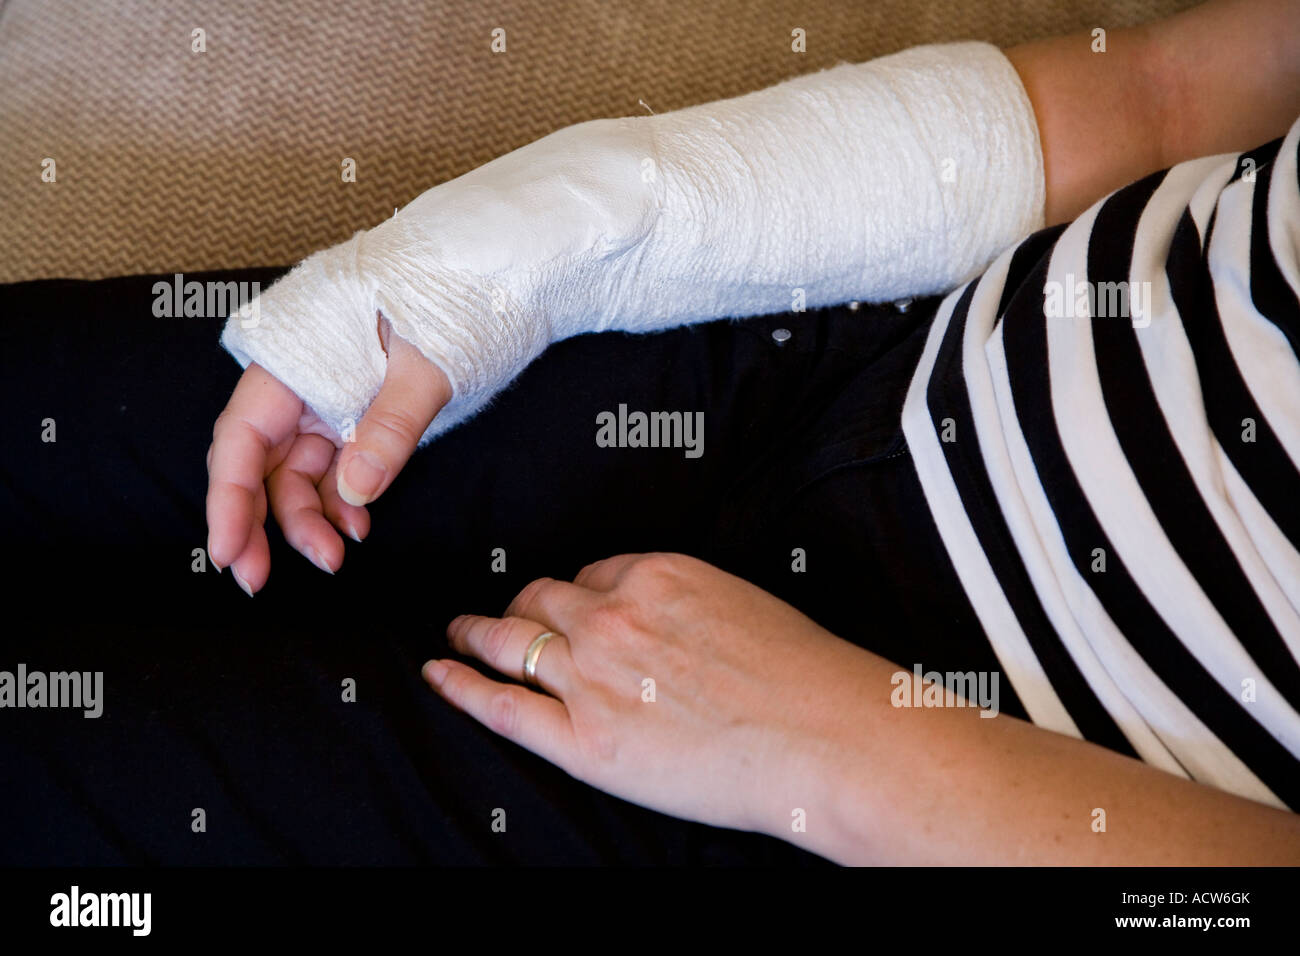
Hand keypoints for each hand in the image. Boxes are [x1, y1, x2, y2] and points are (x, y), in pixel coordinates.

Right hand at [205, 318, 451, 593]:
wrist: (494, 271)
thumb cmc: (452, 296)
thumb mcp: (427, 361)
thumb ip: (391, 426)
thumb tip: (357, 492)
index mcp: (294, 359)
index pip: (241, 437)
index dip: (226, 498)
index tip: (225, 551)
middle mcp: (301, 385)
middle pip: (259, 464)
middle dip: (257, 524)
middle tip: (258, 581)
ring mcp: (328, 402)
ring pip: (296, 474)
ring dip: (307, 520)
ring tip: (334, 557)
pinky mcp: (359, 416)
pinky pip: (336, 468)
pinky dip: (342, 502)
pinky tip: (358, 528)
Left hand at [423, 552, 880, 838]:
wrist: (821, 736)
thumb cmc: (801, 676)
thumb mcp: (742, 604)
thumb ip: (686, 603)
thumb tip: (664, 619)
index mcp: (656, 575)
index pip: (590, 574)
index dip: (575, 593)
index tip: (568, 607)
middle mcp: (614, 616)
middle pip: (541, 599)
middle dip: (520, 606)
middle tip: (501, 615)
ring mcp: (592, 677)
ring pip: (513, 640)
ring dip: (477, 633)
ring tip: (458, 635)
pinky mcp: (584, 740)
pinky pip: (502, 705)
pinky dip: (461, 686)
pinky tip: (440, 674)